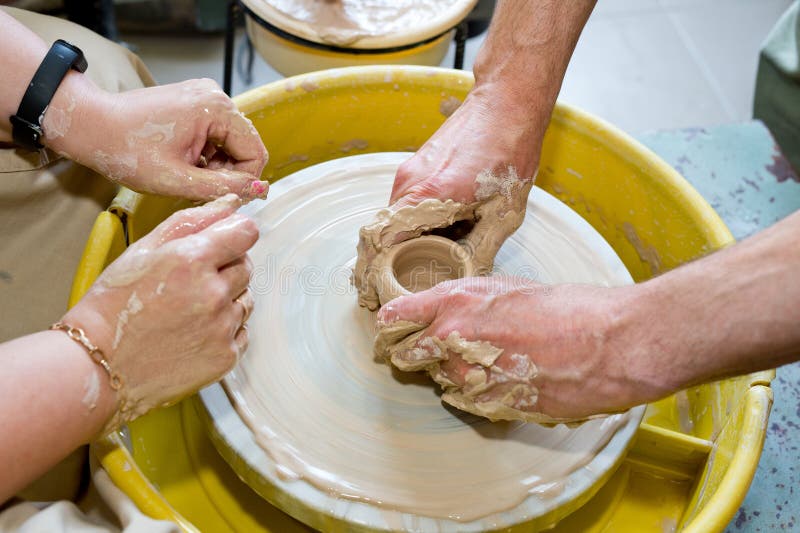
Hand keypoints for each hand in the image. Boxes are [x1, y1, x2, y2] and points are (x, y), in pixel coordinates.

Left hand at [43, 78, 268, 200]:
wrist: (90, 126)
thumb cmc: (126, 151)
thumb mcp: (178, 180)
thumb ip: (224, 187)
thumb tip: (260, 191)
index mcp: (217, 109)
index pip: (255, 153)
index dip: (244, 181)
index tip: (220, 196)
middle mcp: (216, 95)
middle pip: (244, 146)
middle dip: (228, 173)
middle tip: (198, 187)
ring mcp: (204, 96)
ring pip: (230, 143)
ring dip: (216, 165)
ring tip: (187, 175)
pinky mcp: (193, 102)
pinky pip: (215, 134)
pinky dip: (206, 154)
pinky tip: (183, 163)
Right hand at [61, 194, 257, 434]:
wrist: (99, 365)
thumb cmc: (113, 304)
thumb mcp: (143, 250)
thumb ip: (191, 221)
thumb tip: (231, 204)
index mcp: (192, 259)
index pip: (246, 233)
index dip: (233, 236)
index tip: (220, 245)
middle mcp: (213, 293)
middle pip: (247, 266)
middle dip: (225, 269)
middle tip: (188, 284)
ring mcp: (222, 327)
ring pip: (246, 299)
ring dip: (226, 300)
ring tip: (187, 310)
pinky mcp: (226, 356)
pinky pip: (241, 330)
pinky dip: (224, 329)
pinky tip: (192, 333)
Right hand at [353, 86, 541, 309]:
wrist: (505, 105)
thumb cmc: (509, 153)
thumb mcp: (505, 213)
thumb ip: (481, 248)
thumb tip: (466, 276)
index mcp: (427, 196)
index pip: (380, 241)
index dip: (373, 269)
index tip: (375, 290)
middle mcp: (408, 183)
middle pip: (381, 232)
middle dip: (381, 262)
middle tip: (389, 287)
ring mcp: (409, 173)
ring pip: (391, 218)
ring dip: (397, 242)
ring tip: (413, 265)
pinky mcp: (415, 167)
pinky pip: (402, 203)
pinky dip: (408, 223)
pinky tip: (428, 235)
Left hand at [374, 276, 665, 422]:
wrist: (609, 345)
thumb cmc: (569, 309)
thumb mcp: (510, 288)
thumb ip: (471, 302)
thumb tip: (450, 312)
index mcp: (455, 301)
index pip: (394, 317)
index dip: (392, 324)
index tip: (394, 329)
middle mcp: (452, 339)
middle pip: (405, 356)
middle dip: (413, 354)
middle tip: (430, 351)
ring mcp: (468, 377)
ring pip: (437, 381)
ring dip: (451, 374)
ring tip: (488, 362)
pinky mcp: (487, 407)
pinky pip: (464, 402)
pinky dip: (475, 394)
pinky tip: (502, 380)